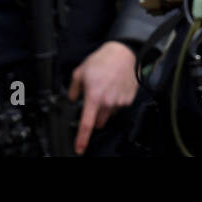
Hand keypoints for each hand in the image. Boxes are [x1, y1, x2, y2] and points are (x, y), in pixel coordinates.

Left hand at [68, 40, 137, 154]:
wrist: (124, 52)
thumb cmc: (103, 60)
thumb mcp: (80, 71)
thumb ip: (73, 89)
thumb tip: (72, 98)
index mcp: (94, 97)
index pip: (86, 124)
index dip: (82, 139)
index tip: (80, 148)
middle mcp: (107, 102)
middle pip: (98, 121)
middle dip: (94, 116)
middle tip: (94, 101)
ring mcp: (120, 101)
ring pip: (109, 114)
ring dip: (105, 108)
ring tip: (106, 89)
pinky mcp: (128, 99)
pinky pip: (119, 107)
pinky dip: (116, 101)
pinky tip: (114, 88)